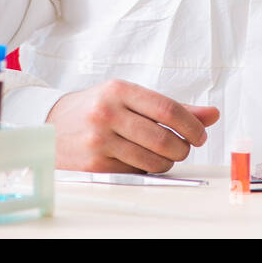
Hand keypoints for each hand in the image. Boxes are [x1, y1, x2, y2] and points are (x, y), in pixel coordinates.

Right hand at [46, 79, 220, 172]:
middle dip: (182, 148)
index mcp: (118, 90)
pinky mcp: (95, 164)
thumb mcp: (128, 98)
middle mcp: (107, 113)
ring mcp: (99, 140)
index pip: (167, 108)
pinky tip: (138, 159)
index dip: (191, 125)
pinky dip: (145, 170)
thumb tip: (212, 114)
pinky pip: (136, 172)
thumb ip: (171, 107)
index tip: (200, 134)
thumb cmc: (95, 109)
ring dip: (166, 162)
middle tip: (182, 147)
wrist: (50, 127)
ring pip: (153, 160)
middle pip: (164, 138)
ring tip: (162, 155)